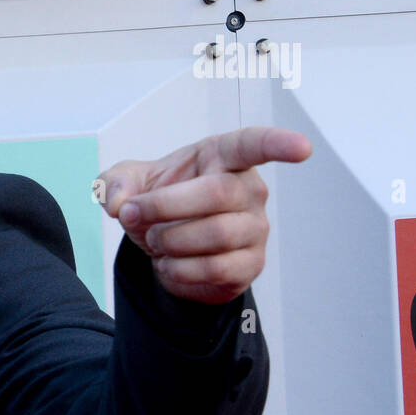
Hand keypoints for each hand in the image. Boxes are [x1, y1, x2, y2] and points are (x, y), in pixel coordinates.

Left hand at [96, 127, 312, 303]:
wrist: (163, 247)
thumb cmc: (157, 201)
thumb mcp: (126, 184)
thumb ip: (113, 183)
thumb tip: (118, 202)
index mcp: (222, 157)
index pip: (254, 145)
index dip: (279, 144)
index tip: (302, 148)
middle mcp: (249, 189)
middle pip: (216, 193)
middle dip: (163, 207)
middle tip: (133, 215)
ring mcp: (255, 228)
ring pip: (216, 234)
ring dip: (169, 240)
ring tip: (156, 241)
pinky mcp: (251, 264)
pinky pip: (216, 269)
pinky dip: (180, 269)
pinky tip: (170, 263)